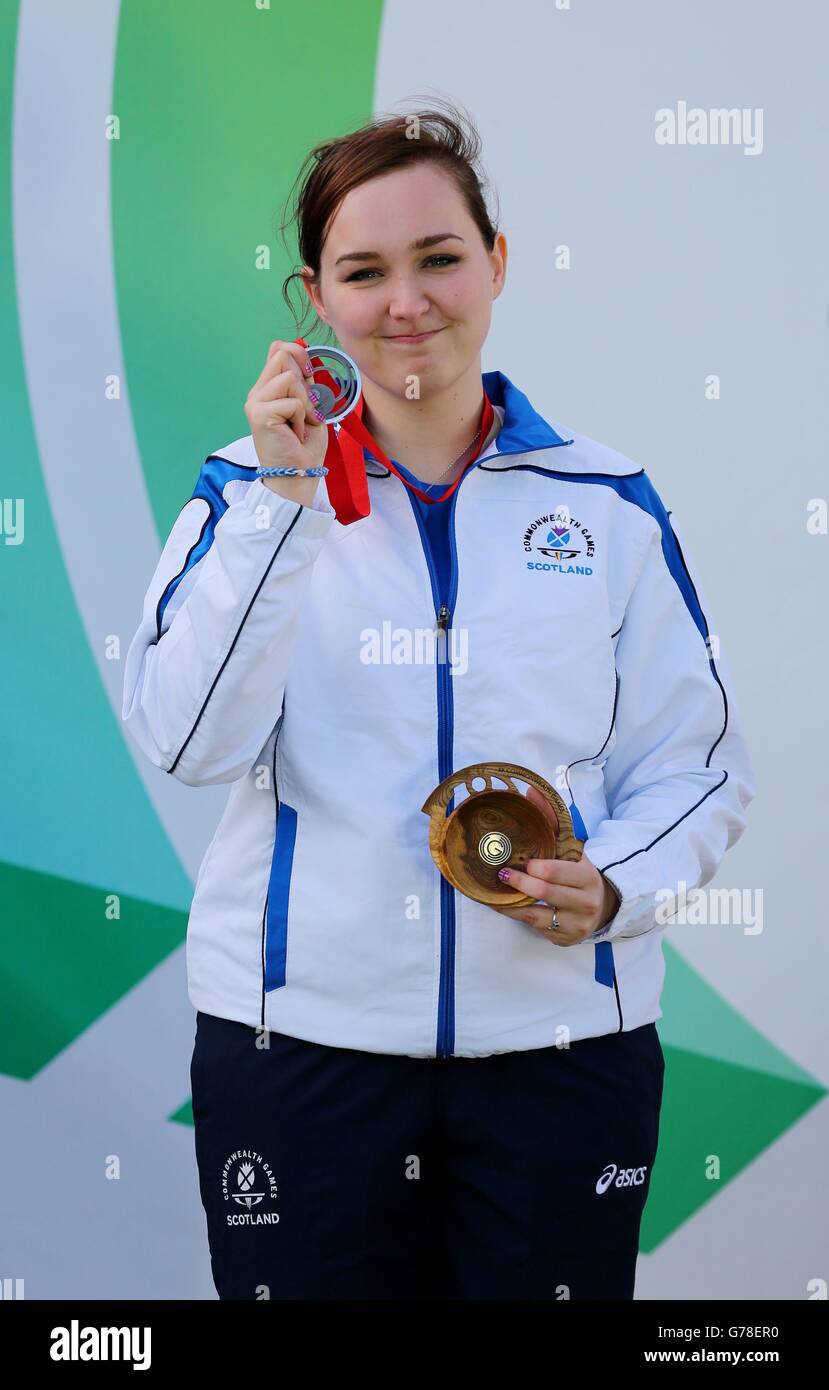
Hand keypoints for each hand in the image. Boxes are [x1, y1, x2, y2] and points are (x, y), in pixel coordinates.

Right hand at [243, 340, 329, 492]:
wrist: (298, 475)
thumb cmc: (305, 446)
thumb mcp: (310, 405)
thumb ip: (305, 382)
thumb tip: (306, 354)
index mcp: (268, 388)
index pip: (278, 349)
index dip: (299, 355)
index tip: (311, 377)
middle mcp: (258, 392)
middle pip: (283, 355)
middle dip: (305, 381)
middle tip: (306, 409)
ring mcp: (255, 402)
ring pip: (289, 377)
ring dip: (305, 402)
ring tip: (302, 423)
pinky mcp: (259, 414)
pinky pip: (292, 402)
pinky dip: (302, 418)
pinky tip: (296, 434)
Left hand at [491, 785, 620, 945]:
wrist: (602, 906)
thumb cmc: (579, 872)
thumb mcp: (571, 846)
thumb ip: (551, 820)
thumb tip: (530, 792)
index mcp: (587, 876)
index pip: (555, 872)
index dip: (533, 868)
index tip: (520, 861)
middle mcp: (585, 902)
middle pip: (543, 893)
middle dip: (519, 882)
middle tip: (501, 873)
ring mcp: (575, 924)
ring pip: (535, 916)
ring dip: (511, 903)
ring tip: (494, 891)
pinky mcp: (564, 939)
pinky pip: (534, 928)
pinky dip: (515, 916)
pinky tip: (502, 905)